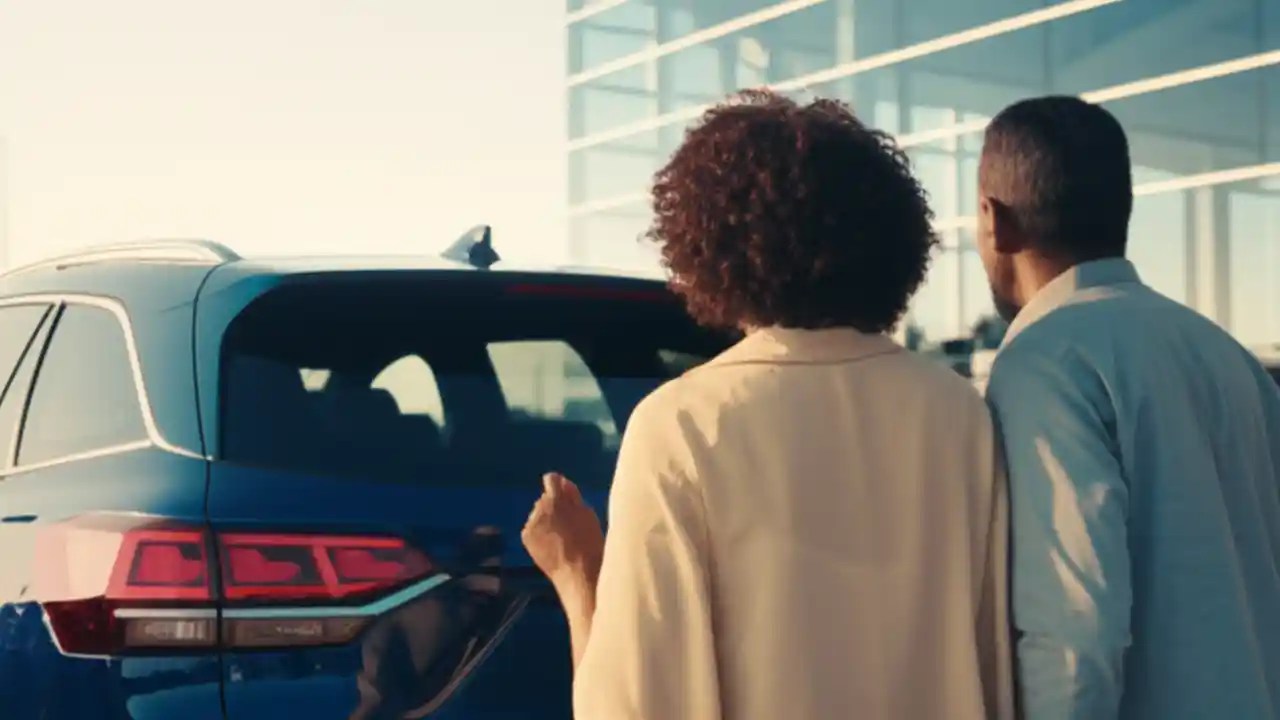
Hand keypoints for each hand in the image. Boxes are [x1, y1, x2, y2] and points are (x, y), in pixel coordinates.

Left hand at [521, 473, 604, 587]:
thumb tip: (564, 482)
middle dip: (553, 507)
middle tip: (568, 524)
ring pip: (538, 514)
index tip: (565, 496)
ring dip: (546, 520)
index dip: (559, 486)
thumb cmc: (590, 543)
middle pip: (545, 499)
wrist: (577, 572)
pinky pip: (532, 528)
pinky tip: (551, 545)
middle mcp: (540, 507)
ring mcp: (531, 522)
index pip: (551, 479)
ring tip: (561, 538)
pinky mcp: (526, 536)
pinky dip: (539, 533)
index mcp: (558, 499)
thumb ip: (574, 496)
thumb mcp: (588, 514)